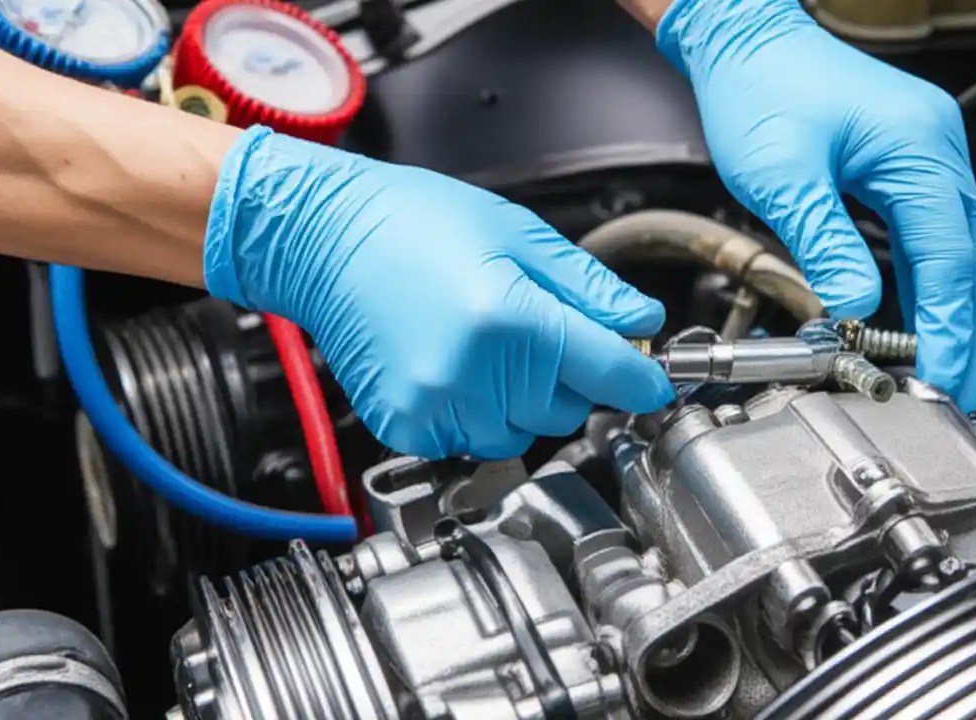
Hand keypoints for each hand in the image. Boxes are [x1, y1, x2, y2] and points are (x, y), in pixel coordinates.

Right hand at [204, 127, 673, 458]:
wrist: (322, 238)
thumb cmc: (411, 223)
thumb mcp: (517, 235)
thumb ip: (587, 288)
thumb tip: (641, 321)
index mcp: (509, 318)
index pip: (608, 372)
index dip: (641, 377)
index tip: (653, 380)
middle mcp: (472, 373)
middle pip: (568, 408)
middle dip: (570, 376)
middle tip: (538, 329)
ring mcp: (435, 406)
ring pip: (523, 434)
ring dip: (523, 401)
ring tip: (489, 345)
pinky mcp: (406, 426)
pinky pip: (471, 442)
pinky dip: (477, 414)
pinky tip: (457, 367)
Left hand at [658, 0, 975, 408]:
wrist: (743, 38)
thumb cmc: (759, 89)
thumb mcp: (783, 178)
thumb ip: (824, 246)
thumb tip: (852, 310)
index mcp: (917, 148)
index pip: (946, 259)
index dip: (949, 328)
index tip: (946, 379)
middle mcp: (937, 146)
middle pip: (971, 257)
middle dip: (967, 330)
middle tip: (959, 390)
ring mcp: (928, 150)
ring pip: (958, 246)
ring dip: (952, 308)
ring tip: (944, 366)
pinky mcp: (908, 158)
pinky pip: (932, 229)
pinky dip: (930, 277)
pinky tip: (919, 314)